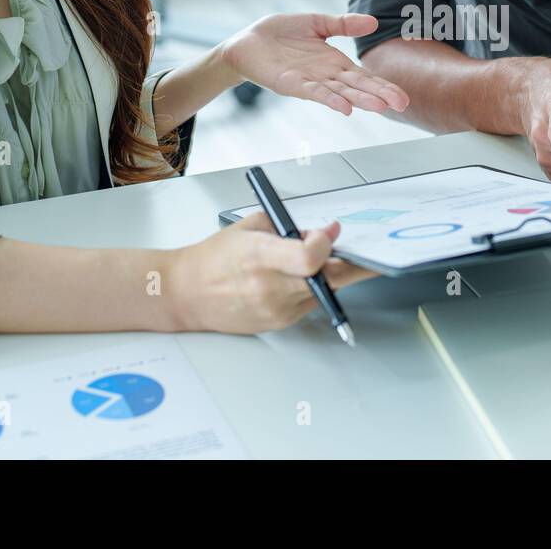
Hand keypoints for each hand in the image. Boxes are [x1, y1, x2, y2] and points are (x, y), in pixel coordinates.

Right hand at [168, 212, 376, 334]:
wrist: (187, 293)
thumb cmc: (216, 257)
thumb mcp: (251, 226)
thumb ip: (290, 227)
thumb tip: (328, 232)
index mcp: (259, 255)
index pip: (308, 257)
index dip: (326, 243)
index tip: (329, 232)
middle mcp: (268, 286)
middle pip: (328, 279)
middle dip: (351, 263)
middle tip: (364, 252)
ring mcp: (274, 309)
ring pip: (325, 292)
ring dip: (330, 275)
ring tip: (319, 260)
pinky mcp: (279, 324)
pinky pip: (311, 304)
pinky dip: (314, 289)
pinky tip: (298, 279)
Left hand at [220, 13, 409, 115]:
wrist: (247, 41)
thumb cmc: (279, 33)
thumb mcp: (317, 22)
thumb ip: (343, 24)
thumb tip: (373, 21)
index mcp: (334, 62)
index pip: (364, 77)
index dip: (383, 86)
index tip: (402, 97)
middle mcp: (325, 75)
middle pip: (357, 87)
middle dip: (379, 95)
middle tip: (401, 105)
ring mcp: (309, 81)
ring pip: (340, 92)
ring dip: (360, 100)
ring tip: (380, 107)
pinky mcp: (291, 83)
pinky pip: (314, 92)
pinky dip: (330, 99)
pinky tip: (345, 107)